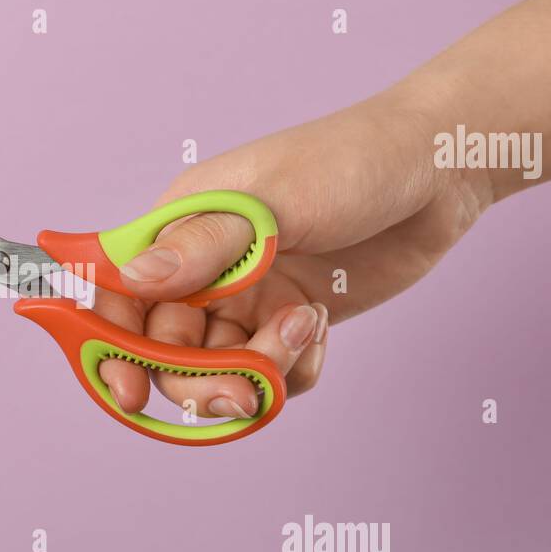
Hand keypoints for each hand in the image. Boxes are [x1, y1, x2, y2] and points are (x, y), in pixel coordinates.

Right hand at [94, 89, 488, 416]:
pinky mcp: (289, 322)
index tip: (128, 390)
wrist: (440, 169)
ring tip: (302, 335)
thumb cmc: (350, 160)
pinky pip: (269, 374)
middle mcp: (204, 268)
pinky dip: (291, 371)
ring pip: (217, 371)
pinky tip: (320, 329)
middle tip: (239, 391)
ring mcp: (246, 298)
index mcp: (180, 227)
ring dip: (253, 372)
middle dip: (195, 379)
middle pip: (163, 350)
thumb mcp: (276, 198)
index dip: (110, 345)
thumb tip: (134, 279)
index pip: (118, 294)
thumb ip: (207, 244)